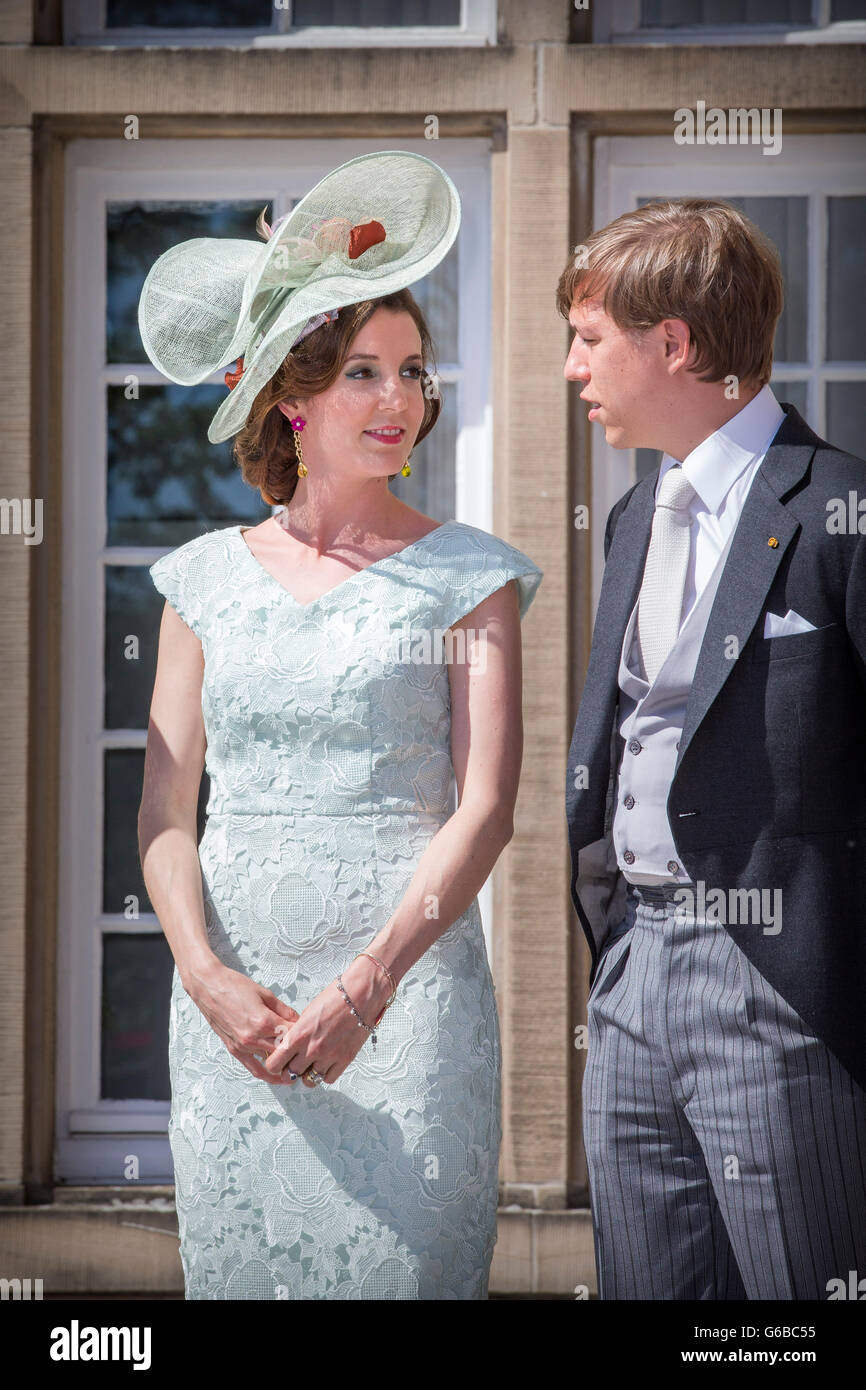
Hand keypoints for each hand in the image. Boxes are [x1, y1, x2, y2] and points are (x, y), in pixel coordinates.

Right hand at [185, 960, 300, 1083]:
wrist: (209, 986)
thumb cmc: (235, 986)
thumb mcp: (265, 994)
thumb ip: (284, 1010)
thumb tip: (298, 1020)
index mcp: (264, 1021)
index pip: (291, 1035)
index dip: (302, 1035)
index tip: (311, 1035)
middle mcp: (253, 1038)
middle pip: (283, 1052)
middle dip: (296, 1053)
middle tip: (307, 1054)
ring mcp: (242, 1046)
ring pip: (269, 1065)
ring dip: (283, 1067)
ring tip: (296, 1069)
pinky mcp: (233, 1050)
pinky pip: (252, 1068)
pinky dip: (266, 1074)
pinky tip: (277, 1075)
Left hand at [263, 956, 393, 1087]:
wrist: (360, 995)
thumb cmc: (334, 998)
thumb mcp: (307, 1013)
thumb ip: (297, 1032)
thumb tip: (291, 1046)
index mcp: (298, 1035)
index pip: (274, 1064)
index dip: (274, 1064)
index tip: (278, 1061)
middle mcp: (312, 1049)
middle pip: (290, 1074)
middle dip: (290, 1069)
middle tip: (295, 1061)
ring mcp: (329, 1057)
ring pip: (309, 1080)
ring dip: (308, 1073)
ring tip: (312, 1063)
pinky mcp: (344, 1060)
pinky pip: (328, 1079)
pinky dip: (325, 1074)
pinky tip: (326, 1063)